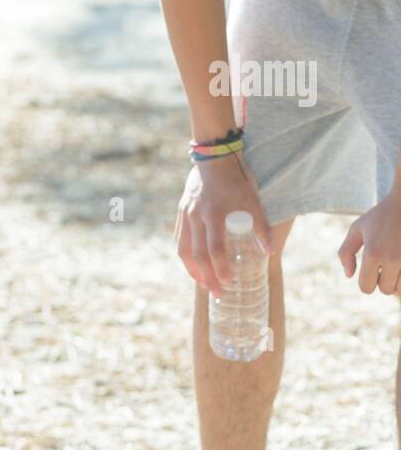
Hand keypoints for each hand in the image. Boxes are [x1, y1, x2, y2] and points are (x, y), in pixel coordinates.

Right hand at [174, 155, 274, 296]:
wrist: (214, 156)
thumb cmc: (236, 178)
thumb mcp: (253, 200)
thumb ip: (260, 226)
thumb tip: (270, 252)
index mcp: (214, 214)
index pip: (215, 249)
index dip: (220, 269)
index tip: (228, 283)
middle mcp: (196, 216)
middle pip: (197, 254)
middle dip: (206, 277)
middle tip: (217, 292)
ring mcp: (186, 213)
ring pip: (183, 249)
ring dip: (192, 270)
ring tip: (203, 284)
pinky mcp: (182, 210)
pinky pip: (179, 238)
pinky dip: (185, 255)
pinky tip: (192, 264)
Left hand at [337, 188, 400, 293]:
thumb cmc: (381, 216)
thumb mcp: (358, 228)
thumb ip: (346, 252)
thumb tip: (349, 276)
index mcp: (372, 252)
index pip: (366, 287)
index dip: (366, 282)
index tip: (371, 271)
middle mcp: (392, 258)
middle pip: (386, 290)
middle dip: (384, 280)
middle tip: (386, 263)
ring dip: (398, 280)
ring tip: (396, 263)